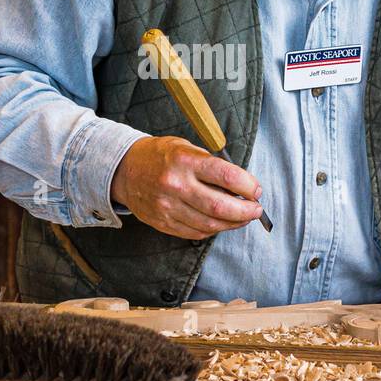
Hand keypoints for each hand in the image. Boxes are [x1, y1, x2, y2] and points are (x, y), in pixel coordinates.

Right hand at [111, 136, 263, 239]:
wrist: (124, 170)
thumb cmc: (159, 156)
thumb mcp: (185, 147)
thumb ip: (210, 166)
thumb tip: (241, 186)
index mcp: (184, 161)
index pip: (226, 176)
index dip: (248, 185)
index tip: (256, 189)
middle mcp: (176, 185)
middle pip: (221, 207)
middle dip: (246, 211)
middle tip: (256, 209)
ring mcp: (168, 207)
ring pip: (210, 225)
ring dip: (233, 224)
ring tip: (243, 217)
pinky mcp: (163, 223)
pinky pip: (196, 233)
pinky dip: (214, 230)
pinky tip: (221, 223)